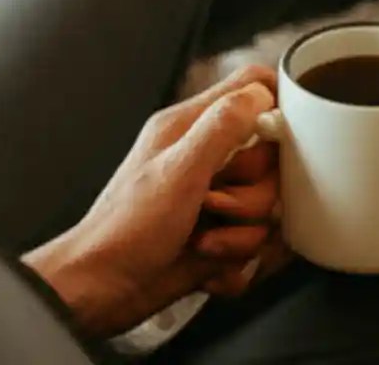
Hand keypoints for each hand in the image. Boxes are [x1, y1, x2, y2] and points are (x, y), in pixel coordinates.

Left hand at [24, 66, 284, 337]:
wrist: (102, 291)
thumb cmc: (125, 228)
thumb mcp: (177, 170)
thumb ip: (221, 127)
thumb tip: (259, 93)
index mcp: (192, 126)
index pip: (252, 87)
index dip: (276, 107)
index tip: (275, 140)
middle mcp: (208, 156)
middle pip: (271, 158)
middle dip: (254, 193)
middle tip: (215, 204)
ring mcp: (217, 196)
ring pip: (269, 204)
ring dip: (243, 233)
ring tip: (205, 240)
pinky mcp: (222, 232)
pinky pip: (257, 240)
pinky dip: (236, 257)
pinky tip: (204, 260)